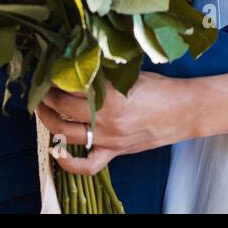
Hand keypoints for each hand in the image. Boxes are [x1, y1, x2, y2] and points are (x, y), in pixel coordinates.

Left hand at [35, 73, 193, 176]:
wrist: (185, 111)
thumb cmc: (162, 89)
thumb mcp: (131, 74)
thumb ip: (105, 72)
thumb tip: (80, 61)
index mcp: (112, 95)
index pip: (72, 83)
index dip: (57, 74)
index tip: (49, 66)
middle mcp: (107, 120)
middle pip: (64, 107)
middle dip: (48, 94)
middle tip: (42, 84)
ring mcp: (110, 139)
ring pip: (67, 133)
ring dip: (49, 119)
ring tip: (43, 107)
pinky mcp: (115, 152)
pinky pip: (87, 165)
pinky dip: (68, 162)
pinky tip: (56, 150)